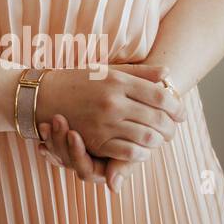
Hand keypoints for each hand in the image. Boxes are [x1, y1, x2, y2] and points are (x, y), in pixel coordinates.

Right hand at [34, 64, 185, 161]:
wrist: (43, 96)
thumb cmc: (76, 80)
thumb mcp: (106, 70)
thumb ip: (139, 73)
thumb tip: (167, 73)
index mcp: (117, 81)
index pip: (160, 95)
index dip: (176, 106)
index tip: (180, 113)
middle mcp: (113, 102)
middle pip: (157, 119)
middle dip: (171, 127)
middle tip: (172, 129)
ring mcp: (104, 123)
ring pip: (147, 137)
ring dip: (158, 141)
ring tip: (159, 139)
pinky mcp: (95, 140)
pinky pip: (129, 152)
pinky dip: (142, 153)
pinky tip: (142, 149)